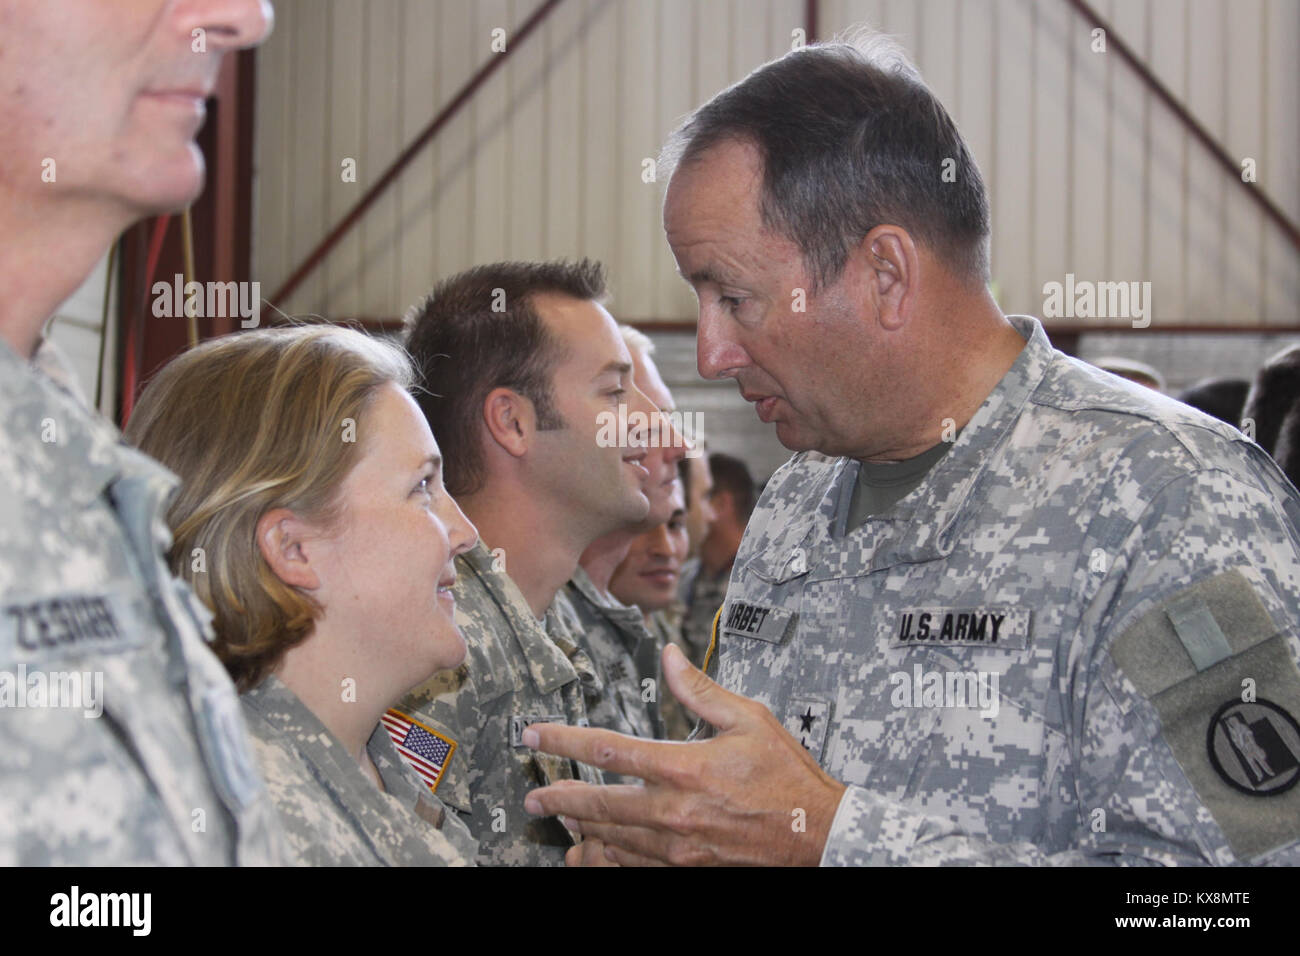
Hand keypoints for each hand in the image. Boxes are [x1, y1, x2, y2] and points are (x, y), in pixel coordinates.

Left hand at [523, 643, 845, 865]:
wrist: (817, 832)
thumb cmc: (787, 775)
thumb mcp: (748, 719)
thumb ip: (699, 689)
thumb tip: (668, 656)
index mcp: (684, 766)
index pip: (608, 750)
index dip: (564, 742)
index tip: (536, 735)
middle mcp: (673, 810)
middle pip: (598, 804)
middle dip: (559, 797)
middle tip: (534, 794)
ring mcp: (678, 846)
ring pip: (612, 838)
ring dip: (581, 827)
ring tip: (560, 818)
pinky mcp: (688, 868)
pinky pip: (634, 866)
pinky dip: (609, 857)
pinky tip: (595, 850)